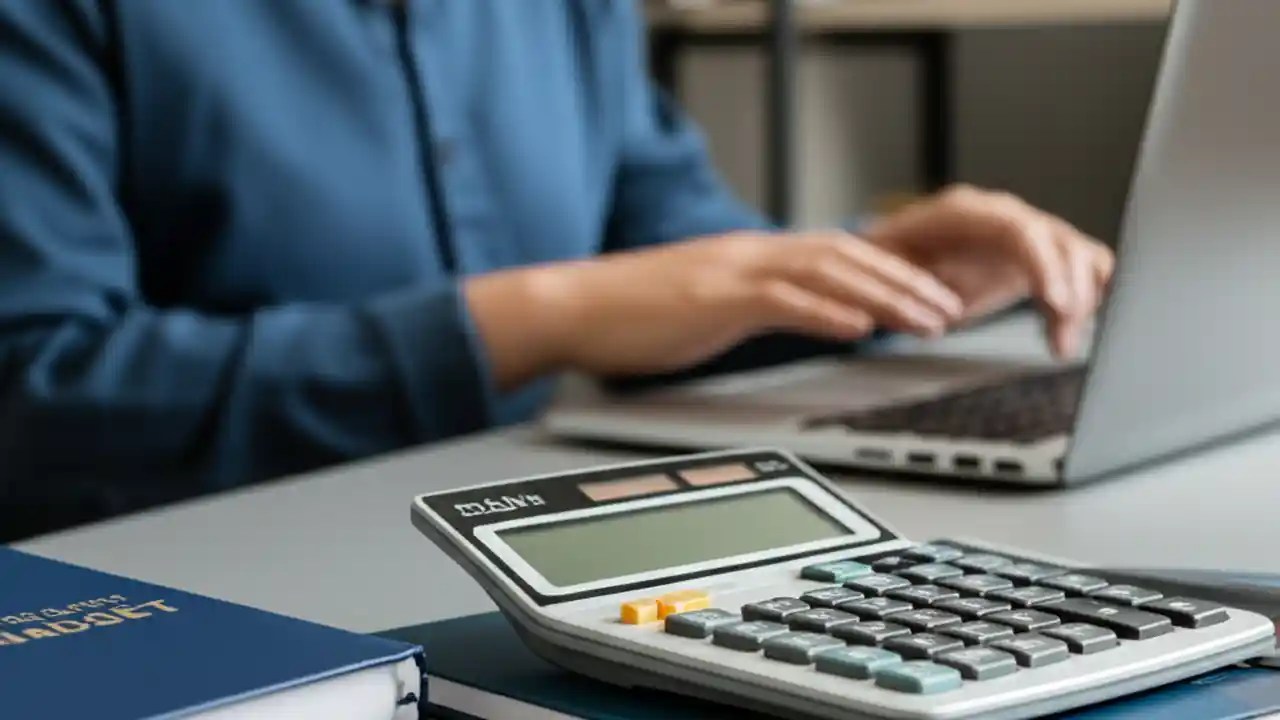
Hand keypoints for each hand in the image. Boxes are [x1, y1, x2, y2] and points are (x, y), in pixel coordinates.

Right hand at [464, 232, 963, 387]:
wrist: (572, 307)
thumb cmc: (632, 314)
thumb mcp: (709, 306)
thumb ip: (756, 307)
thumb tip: (800, 321)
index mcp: (752, 259)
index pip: (836, 257)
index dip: (890, 274)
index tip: (927, 296)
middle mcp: (750, 255)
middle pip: (845, 256)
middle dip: (905, 281)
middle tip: (951, 306)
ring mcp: (732, 271)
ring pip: (825, 271)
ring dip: (883, 294)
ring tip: (926, 317)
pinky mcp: (712, 296)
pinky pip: (780, 300)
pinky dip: (825, 312)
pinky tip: (859, 327)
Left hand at [865, 185, 1114, 356]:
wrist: (898, 259)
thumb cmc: (889, 263)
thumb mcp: (885, 270)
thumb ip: (899, 283)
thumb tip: (914, 309)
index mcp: (965, 213)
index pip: (1017, 228)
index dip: (1042, 263)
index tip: (1055, 302)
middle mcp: (1004, 216)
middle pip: (1058, 241)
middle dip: (1071, 288)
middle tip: (1065, 334)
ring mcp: (1026, 234)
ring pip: (1077, 256)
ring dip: (1081, 301)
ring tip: (1061, 346)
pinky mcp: (1040, 258)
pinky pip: (1080, 272)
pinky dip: (1084, 301)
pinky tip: (1065, 336)